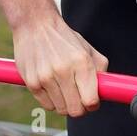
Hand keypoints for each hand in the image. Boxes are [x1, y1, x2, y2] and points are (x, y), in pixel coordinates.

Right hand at [0, 0, 107, 117]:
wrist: (35, 25)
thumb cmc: (64, 39)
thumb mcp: (88, 49)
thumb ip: (100, 70)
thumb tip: (104, 92)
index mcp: (81, 62)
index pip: (91, 101)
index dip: (93, 105)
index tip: (91, 102)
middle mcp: (63, 71)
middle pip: (76, 110)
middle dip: (80, 108)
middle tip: (78, 99)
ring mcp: (45, 77)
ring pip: (61, 109)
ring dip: (64, 103)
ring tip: (63, 88)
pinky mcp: (31, 82)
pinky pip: (47, 105)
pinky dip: (51, 100)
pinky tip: (51, 86)